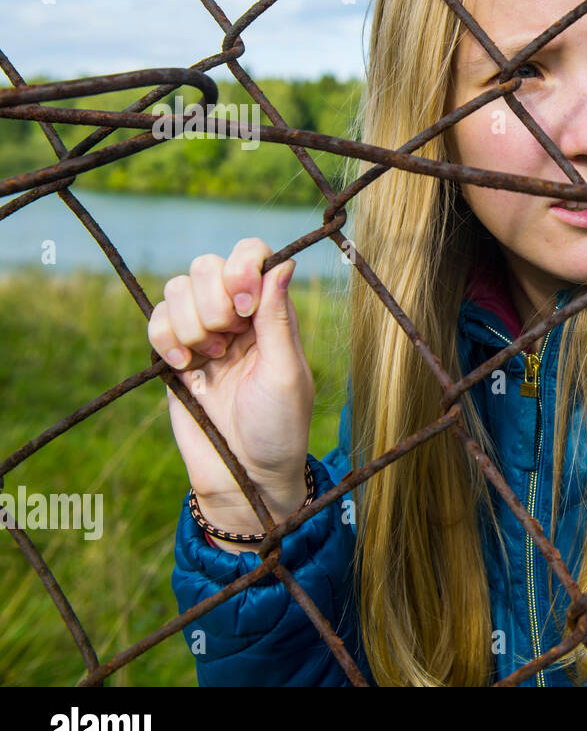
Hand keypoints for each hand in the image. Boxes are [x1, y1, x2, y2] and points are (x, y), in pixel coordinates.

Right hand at [147, 238, 314, 539]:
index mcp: (272, 312)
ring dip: (191, 322)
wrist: (244, 475)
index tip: (244, 305)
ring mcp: (203, 332)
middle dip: (213, 300)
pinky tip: (186, 367)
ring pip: (177, 288)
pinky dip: (165, 338)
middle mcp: (237, 315)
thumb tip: (283, 263)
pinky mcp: (173, 354)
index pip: (251, 255)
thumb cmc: (279, 427)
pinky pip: (156, 320)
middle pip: (207, 265)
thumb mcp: (286, 373)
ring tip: (211, 358)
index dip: (241, 266)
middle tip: (228, 340)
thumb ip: (279, 317)